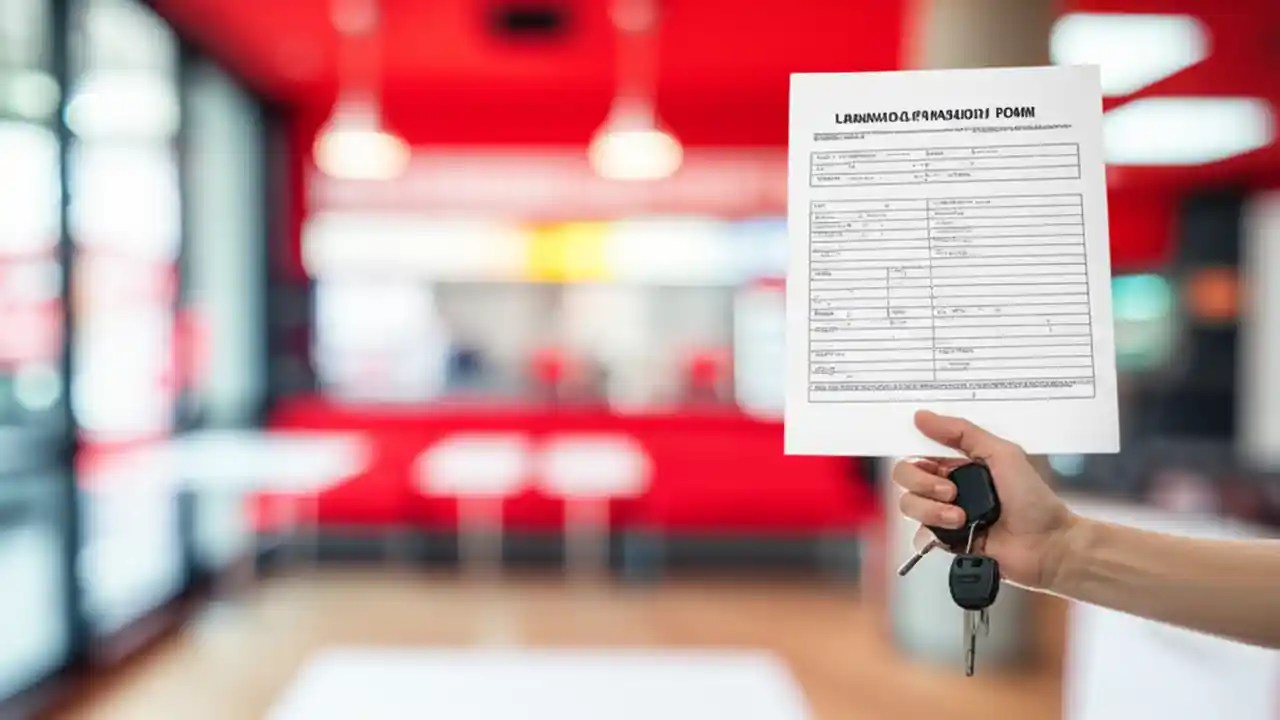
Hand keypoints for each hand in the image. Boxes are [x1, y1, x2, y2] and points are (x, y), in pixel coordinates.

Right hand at [892, 410, 1076, 588]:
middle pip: (905, 478)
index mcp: (959, 464)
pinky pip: (919, 537)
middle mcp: (947, 487)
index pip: (919, 453)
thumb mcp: (1002, 454)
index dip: (916, 456)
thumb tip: (922, 417)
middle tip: (952, 493)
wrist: (1047, 544)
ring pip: (909, 505)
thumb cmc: (1032, 499)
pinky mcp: (946, 543)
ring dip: (932, 511)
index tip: (931, 463)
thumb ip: (962, 433)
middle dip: (923, 484)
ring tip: (961, 518)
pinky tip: (957, 534)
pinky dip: (932, 534)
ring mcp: (945, 515)